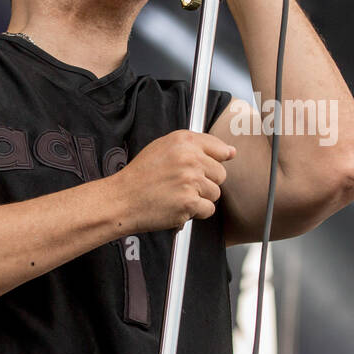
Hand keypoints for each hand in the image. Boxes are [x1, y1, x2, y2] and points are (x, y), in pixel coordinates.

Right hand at [112, 129, 236, 231]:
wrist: (122, 199)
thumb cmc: (141, 175)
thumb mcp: (163, 148)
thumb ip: (195, 146)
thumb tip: (231, 152)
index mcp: (184, 141)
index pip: (219, 148)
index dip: (216, 160)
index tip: (208, 168)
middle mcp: (189, 158)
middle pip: (220, 174)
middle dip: (206, 182)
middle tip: (183, 185)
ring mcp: (190, 180)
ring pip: (215, 193)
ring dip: (200, 198)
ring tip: (177, 195)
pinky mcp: (189, 202)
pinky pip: (208, 209)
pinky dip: (195, 212)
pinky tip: (177, 206)